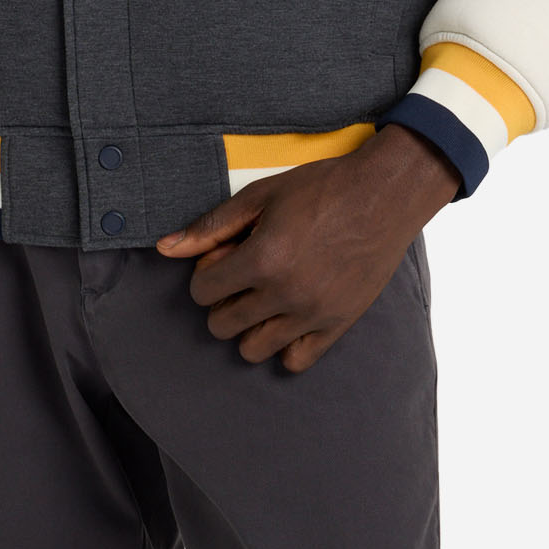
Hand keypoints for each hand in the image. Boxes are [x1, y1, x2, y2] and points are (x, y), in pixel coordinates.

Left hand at [152, 123, 460, 372]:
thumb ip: (211, 226)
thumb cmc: (321, 188)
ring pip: (253, 349)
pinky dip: (284, 344)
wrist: (383, 195)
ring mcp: (312, 315)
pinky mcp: (338, 326)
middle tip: (243, 274)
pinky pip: (295, 361)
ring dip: (249, 325)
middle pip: (222, 324)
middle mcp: (285, 294)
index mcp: (262, 258)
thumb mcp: (260, 195)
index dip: (206, 273)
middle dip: (222, 300)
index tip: (223, 257)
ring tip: (264, 295)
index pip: (203, 291)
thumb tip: (165, 249)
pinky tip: (288, 315)